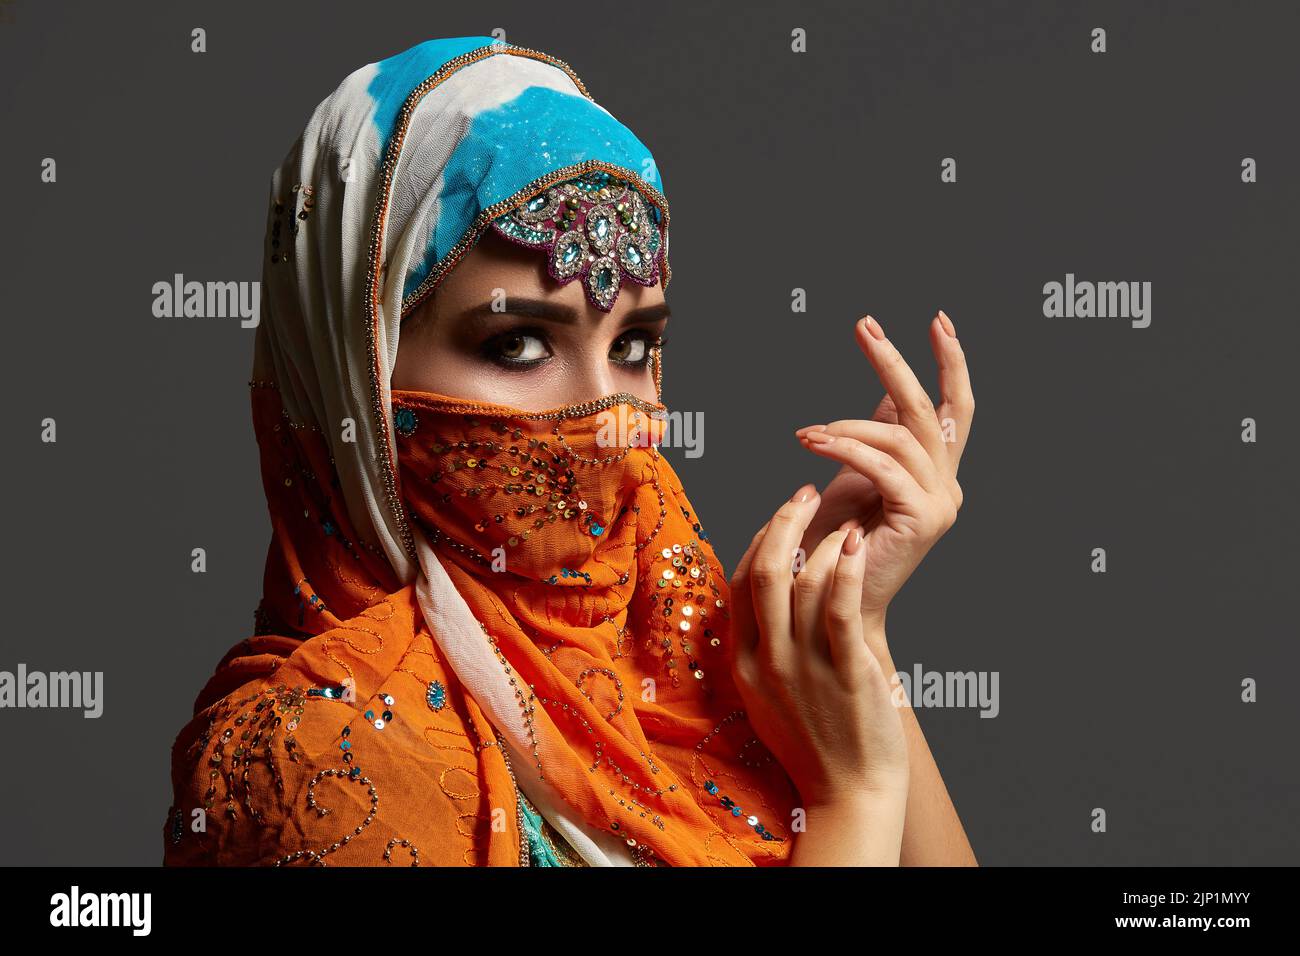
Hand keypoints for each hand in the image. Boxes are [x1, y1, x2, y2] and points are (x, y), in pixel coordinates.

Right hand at [728, 485, 908, 806]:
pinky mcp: (845, 673)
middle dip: (785, 520)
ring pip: (803, 582)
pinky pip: (840, 608)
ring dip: (826, 540)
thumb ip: (761, 648)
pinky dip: (847, 568)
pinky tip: (858, 544)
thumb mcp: (768, 696)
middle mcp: (768, 661)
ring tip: (848, 524)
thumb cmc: (814, 743)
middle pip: (764, 571)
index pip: (740, 582)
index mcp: (744, 663)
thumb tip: (764, 597)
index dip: (760, 538)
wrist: (848, 794)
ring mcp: (805, 667)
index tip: (783, 514)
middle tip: (807, 493)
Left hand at [797, 311, 973, 626]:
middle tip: (864, 326)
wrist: (830, 606)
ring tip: (807, 433)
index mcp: (935, 471)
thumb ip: (876, 436)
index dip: (951, 363)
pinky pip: (884, 466)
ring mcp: (940, 501)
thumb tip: (884, 391)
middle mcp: (946, 483)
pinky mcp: (924, 518)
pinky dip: (845, 449)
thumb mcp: (856, 476)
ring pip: (902, 435)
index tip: (938, 320)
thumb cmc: (834, 542)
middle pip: (930, 409)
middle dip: (896, 363)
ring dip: (848, 425)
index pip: (955, 407)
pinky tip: (812, 443)